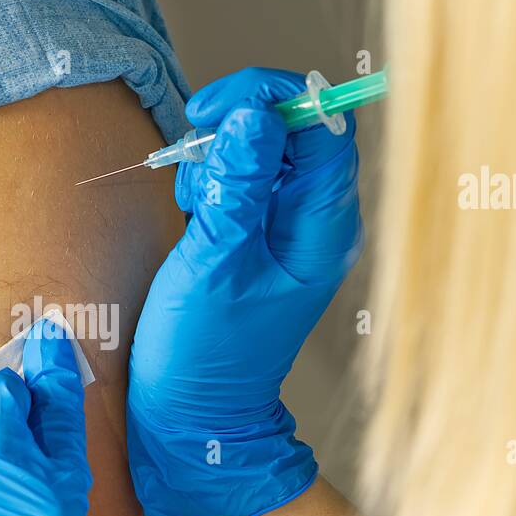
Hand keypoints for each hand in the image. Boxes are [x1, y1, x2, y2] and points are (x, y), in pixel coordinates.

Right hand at [127, 68, 361, 515]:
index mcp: (321, 228)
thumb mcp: (214, 260)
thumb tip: (255, 116)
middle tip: (197, 147)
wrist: (192, 414)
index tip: (220, 107)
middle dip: (239, 128)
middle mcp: (313, 225)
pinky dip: (213, 184)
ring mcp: (285, 233)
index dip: (275, 100)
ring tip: (194, 206)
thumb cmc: (205, 351)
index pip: (323, 129)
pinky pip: (243, 185)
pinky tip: (194, 217)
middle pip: (294, 134)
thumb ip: (237, 185)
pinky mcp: (256, 240)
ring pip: (262, 154)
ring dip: (220, 159)